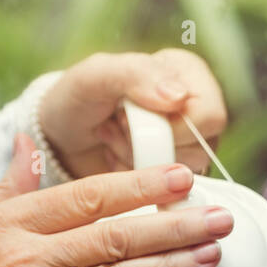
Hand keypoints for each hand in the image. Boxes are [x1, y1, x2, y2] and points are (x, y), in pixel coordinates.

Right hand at [0, 135, 230, 266]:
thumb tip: (27, 144)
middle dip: (173, 221)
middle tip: (218, 214)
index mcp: (7, 221)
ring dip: (167, 262)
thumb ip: (6, 186)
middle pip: (111, 231)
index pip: (87, 194)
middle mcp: (21, 256)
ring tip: (209, 252)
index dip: (140, 185)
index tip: (182, 179)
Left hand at [39, 50, 227, 177]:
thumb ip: (136, 75)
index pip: (208, 116)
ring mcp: (187, 145)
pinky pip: (169, 194)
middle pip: (199, 149)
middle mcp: (196, 108)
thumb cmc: (76, 99)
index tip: (126, 116)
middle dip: (148, 146)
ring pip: (184, 174)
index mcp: (188, 73)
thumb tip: (179, 97)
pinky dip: (136, 182)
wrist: (58, 139)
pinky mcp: (173, 176)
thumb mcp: (97, 75)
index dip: (168, 128)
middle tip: (115, 129)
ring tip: (112, 142)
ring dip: (138, 162)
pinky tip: (116, 162)